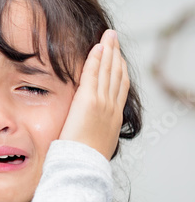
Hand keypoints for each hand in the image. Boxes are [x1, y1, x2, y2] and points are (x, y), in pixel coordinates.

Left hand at [59, 29, 128, 160]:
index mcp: (114, 117)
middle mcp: (111, 107)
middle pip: (117, 74)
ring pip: (107, 71)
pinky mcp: (88, 100)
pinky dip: (96, 59)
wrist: (82, 165)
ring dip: (108, 51)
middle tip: (114, 38)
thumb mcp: (94, 144)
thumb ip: (92, 132)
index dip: (120, 70)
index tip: (118, 58)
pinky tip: (97, 46)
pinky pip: (93, 74)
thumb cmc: (82, 160)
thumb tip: (84, 132)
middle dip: (116, 54)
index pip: (120, 88)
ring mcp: (102, 102)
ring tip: (108, 36)